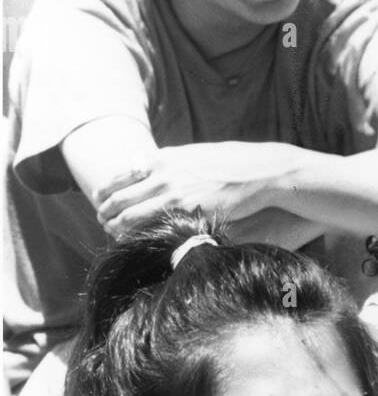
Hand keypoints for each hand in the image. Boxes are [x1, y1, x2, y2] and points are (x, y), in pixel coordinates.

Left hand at [95, 144, 288, 236]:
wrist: (259, 171)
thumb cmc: (228, 162)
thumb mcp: (191, 154)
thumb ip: (166, 162)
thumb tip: (143, 167)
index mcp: (161, 159)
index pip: (119, 177)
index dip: (105, 193)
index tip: (100, 202)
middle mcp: (163, 175)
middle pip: (118, 199)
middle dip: (105, 213)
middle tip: (102, 222)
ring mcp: (174, 194)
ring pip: (130, 217)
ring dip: (117, 228)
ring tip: (114, 234)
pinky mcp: (189, 212)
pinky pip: (154, 229)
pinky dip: (140, 236)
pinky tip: (138, 242)